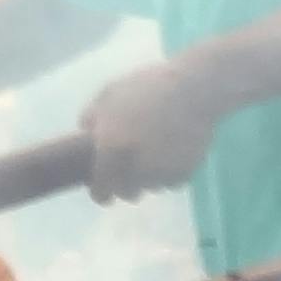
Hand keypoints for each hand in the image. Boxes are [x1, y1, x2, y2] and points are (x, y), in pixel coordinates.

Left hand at [81, 58, 225, 201]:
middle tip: (132, 169)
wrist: (195, 88)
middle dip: (127, 185)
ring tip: (156, 153)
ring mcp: (161, 173)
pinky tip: (174, 150)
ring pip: (151, 186)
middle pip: (128, 192)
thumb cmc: (149, 87)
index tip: (103, 193)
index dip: (100, 193)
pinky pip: (172, 181)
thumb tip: (85, 132)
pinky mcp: (184, 173)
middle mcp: (134, 168)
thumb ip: (91, 116)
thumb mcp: (110, 92)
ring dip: (149, 177)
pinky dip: (171, 172)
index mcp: (112, 150)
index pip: (101, 189)